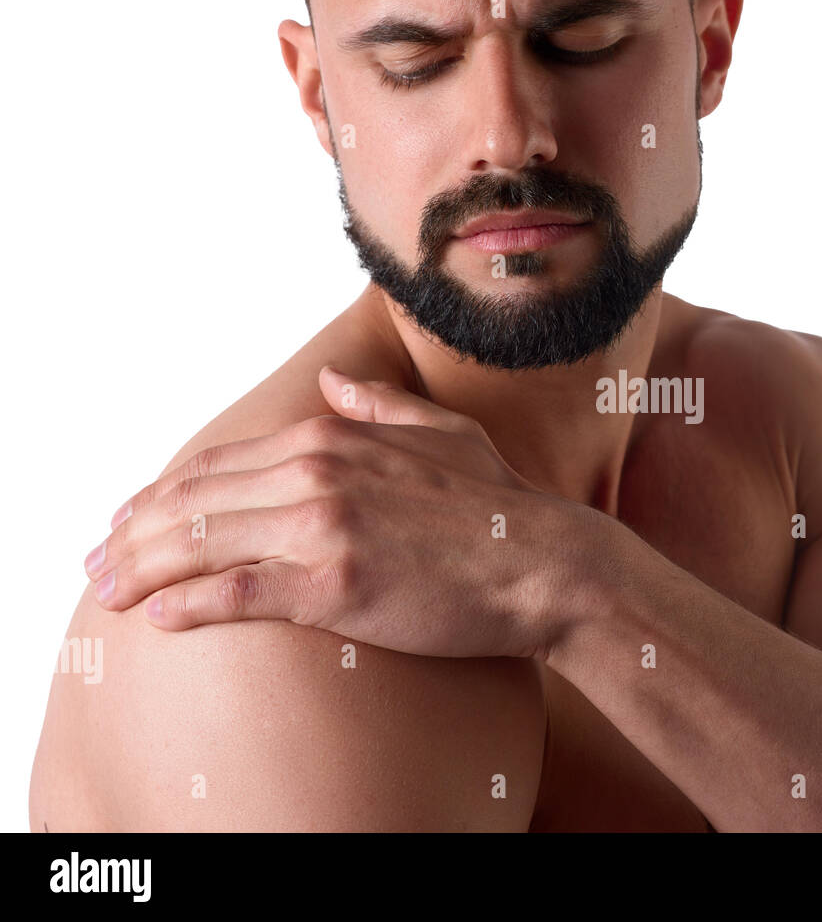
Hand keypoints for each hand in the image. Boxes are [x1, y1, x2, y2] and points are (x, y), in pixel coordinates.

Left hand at [85, 365, 589, 659]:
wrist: (545, 564)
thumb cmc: (499, 503)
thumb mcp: (444, 432)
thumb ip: (380, 406)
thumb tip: (332, 384)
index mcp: (336, 437)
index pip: (221, 464)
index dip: (164, 494)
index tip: (132, 520)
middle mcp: (319, 473)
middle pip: (196, 501)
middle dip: (134, 533)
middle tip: (98, 561)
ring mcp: (325, 528)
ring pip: (203, 545)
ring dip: (143, 569)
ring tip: (109, 591)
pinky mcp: (336, 586)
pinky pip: (241, 593)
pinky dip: (192, 605)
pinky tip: (160, 617)